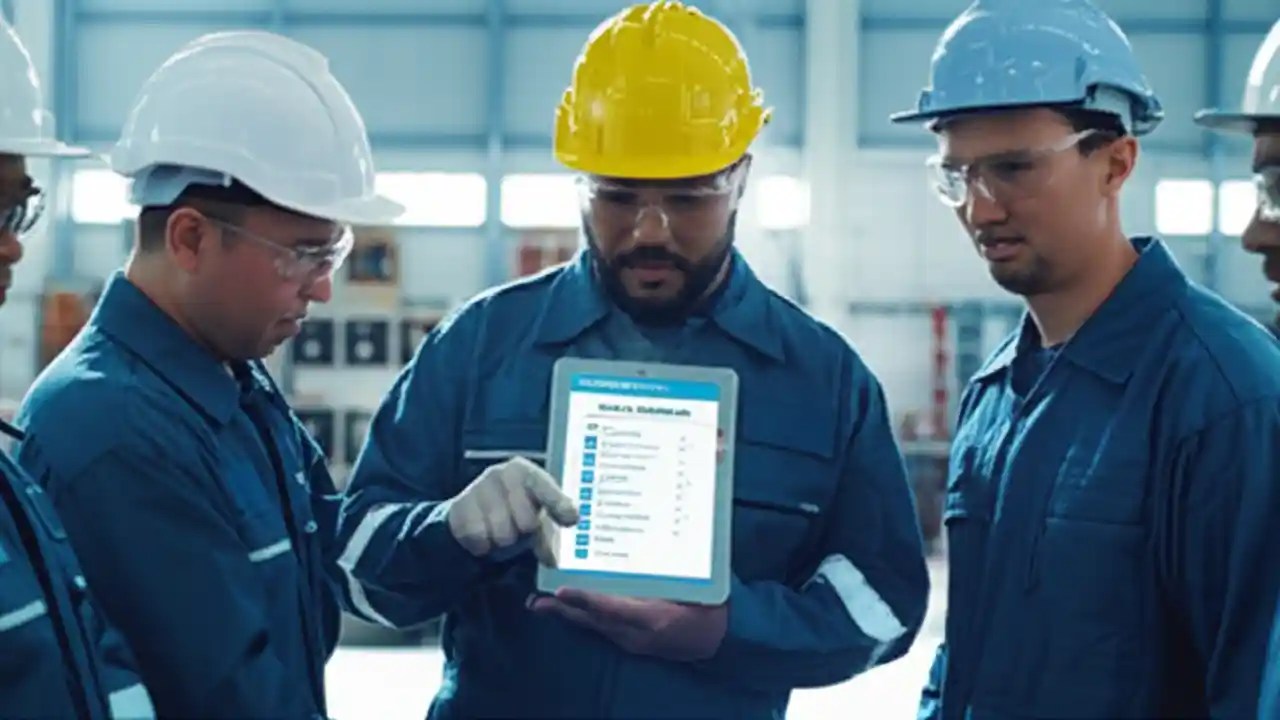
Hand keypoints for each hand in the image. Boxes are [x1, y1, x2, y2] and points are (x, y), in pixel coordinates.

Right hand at [447, 456, 578, 564]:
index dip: (559, 504)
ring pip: (502, 535)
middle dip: (523, 533)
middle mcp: (501, 473)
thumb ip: (546, 537)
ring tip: (499, 529)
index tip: (572, 519)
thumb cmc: (513, 509)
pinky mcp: (459, 507)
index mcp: (525, 471)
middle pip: (526, 523)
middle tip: (517, 527)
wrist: (470, 506)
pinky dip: (483, 545)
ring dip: (503, 542)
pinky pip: (480, 540)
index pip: (546, 489)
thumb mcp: (534, 517)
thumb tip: (552, 559)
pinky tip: (482, 533)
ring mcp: (478, 488)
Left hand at [528, 588, 727, 661]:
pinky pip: (605, 629)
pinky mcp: (636, 642)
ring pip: (596, 626)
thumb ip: (668, 576)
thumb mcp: (694, 587)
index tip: (563, 589)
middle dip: (565, 610)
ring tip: (543, 604)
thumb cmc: (710, 606)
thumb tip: (640, 556)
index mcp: (653, 617)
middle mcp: (639, 633)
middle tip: (536, 601)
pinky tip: (574, 610)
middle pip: (594, 620)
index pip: (612, 607)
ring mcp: (636, 640)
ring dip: (570, 615)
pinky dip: (586, 619)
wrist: (723, 639)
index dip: (586, 598)